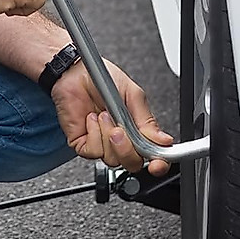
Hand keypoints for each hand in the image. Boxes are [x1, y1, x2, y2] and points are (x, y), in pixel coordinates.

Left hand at [49, 59, 173, 174]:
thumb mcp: (133, 96)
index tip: (157, 164)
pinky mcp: (84, 145)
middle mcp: (122, 141)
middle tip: (120, 130)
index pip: (153, 156)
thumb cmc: (104, 81)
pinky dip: (94, 134)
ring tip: (104, 115)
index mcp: (138, 130)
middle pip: (132, 163)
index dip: (158, 164)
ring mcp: (102, 144)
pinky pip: (94, 151)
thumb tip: (164, 141)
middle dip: (127, 149)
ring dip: (108, 136)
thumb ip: (147, 121)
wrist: (76, 74)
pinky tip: (92, 119)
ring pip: (112, 159)